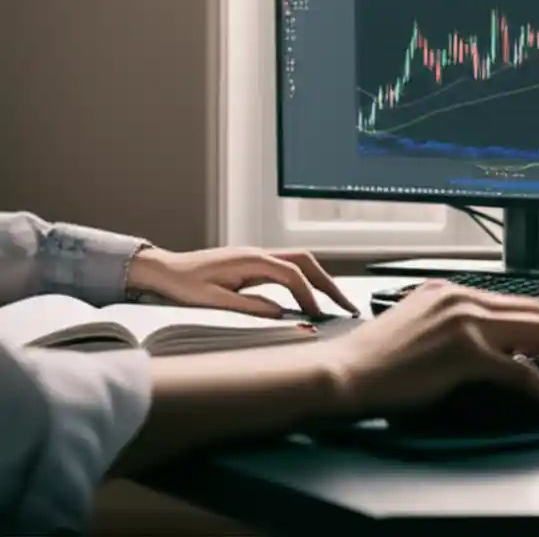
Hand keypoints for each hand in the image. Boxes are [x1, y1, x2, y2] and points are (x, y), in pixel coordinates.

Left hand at [128, 246, 359, 317]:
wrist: (162, 270)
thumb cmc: (183, 284)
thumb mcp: (214, 300)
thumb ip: (249, 306)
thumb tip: (281, 312)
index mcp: (251, 261)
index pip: (292, 275)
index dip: (309, 295)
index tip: (319, 314)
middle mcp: (258, 254)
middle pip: (306, 261)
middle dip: (328, 282)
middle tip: (344, 304)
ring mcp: (256, 257)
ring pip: (299, 262)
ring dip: (319, 280)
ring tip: (333, 301)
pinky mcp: (253, 264)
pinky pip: (287, 268)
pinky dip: (303, 280)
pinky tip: (307, 297)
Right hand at [327, 280, 538, 417]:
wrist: (343, 373)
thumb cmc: (374, 361)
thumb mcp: (419, 327)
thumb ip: (457, 328)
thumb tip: (500, 350)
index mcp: (450, 290)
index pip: (514, 300)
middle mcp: (461, 297)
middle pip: (535, 309)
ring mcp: (464, 321)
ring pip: (536, 330)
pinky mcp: (464, 351)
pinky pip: (518, 369)